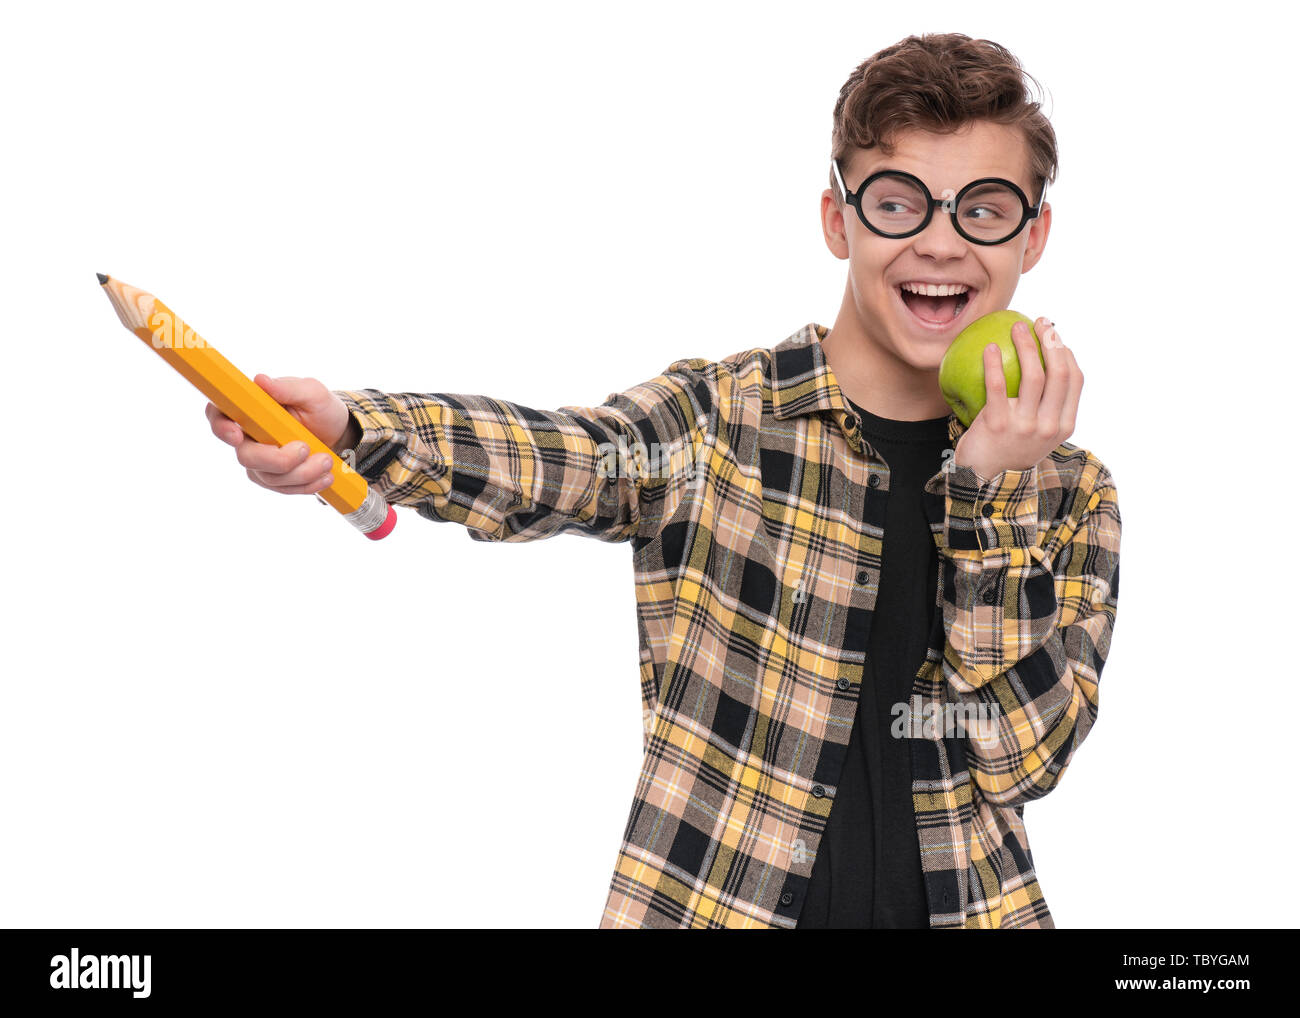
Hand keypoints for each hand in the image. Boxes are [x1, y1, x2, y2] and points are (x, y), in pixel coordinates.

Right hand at [205, 374, 351, 494]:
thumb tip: (260, 380)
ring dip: (303, 472)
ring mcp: (259, 461)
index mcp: (250, 409)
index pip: (219, 415)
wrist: (339, 434)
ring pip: (270, 477)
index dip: (221, 426)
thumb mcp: (312, 393)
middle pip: (246, 456)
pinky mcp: (273, 479)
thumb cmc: (321, 409)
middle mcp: (248, 437)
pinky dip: (308, 484)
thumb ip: (288, 388)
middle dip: (279, 459)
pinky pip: (284, 489)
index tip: (237, 435)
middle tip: (306, 448)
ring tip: (327, 460)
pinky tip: (326, 475)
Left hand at [952, 316, 1082, 480]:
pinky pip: (996, 386)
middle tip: (1039, 323)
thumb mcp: (1040, 433)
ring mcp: (1024, 426)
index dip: (1067, 353)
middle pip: (1058, 373)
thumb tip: (1049, 364)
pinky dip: (993, 362)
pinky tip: (988, 346)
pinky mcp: (997, 424)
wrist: (984, 478)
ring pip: (1033, 375)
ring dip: (1026, 344)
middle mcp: (1049, 426)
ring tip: (1015, 326)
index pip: (1074, 380)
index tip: (1055, 336)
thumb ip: (1049, 407)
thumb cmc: (1011, 448)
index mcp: (1064, 425)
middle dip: (1052, 341)